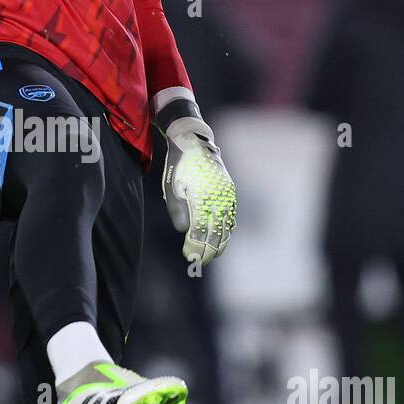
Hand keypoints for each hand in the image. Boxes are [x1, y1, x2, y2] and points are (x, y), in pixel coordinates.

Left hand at [161, 116, 236, 265]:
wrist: (194, 142)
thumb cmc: (179, 165)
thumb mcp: (172, 188)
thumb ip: (178, 211)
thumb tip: (185, 231)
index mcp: (204, 199)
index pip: (201, 232)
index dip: (195, 246)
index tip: (187, 255)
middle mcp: (219, 199)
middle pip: (216, 234)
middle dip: (207, 250)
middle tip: (198, 262)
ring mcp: (227, 196)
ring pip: (227, 227)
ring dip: (219, 243)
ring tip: (210, 255)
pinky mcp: (230, 192)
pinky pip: (231, 216)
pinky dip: (226, 230)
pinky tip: (220, 238)